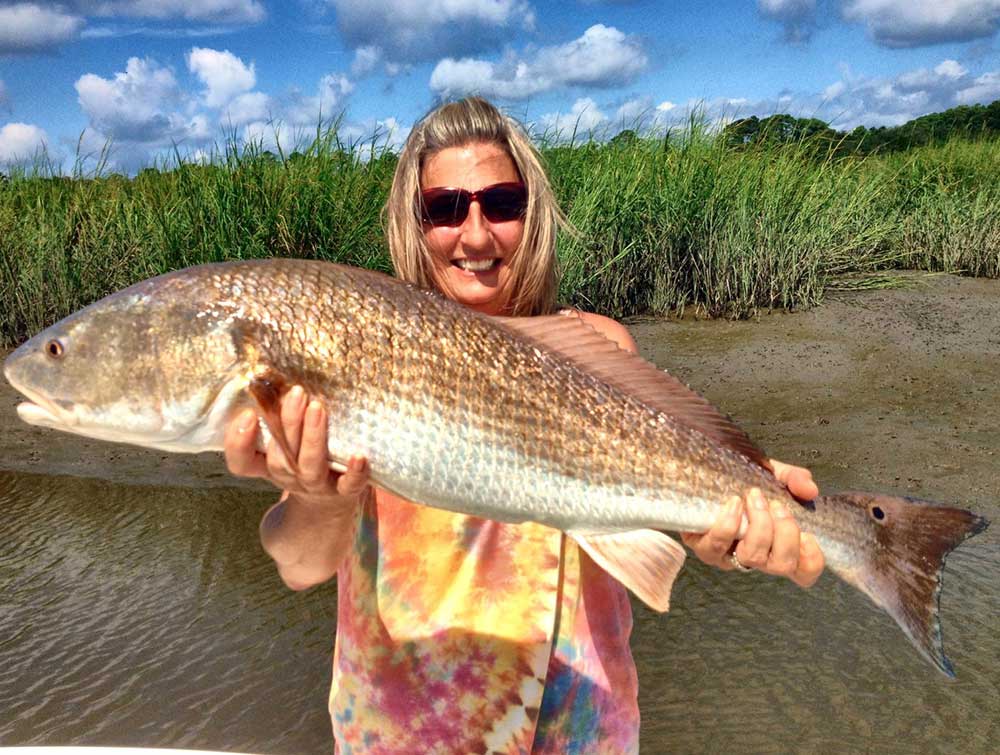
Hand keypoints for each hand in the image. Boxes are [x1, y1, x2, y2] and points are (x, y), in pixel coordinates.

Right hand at [223, 385, 369, 502]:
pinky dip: (354, 472)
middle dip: (288, 424)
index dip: (238, 443)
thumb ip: (277, 416)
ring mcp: (316, 485)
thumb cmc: (303, 457)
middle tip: (296, 393)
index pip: (242, 462)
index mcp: (268, 464)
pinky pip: (349, 485)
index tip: (248, 415)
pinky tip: (358, 456)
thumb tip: (275, 375)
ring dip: (313, 437)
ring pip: (310, 466)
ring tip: (317, 408)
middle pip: (280, 456)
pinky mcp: (345, 491)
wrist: (330, 502)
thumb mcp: (284, 440)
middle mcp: (289, 476)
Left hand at [680, 459, 824, 587]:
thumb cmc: (742, 480)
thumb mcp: (773, 474)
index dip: (811, 560)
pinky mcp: (705, 549)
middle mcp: (758, 557)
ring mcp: (731, 557)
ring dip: (760, 526)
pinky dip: (729, 525)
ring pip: (753, 558)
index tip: (807, 534)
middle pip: (782, 565)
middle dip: (786, 533)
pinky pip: (717, 547)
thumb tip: (810, 489)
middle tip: (777, 504)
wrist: (704, 473)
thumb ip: (794, 479)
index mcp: (778, 545)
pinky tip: (734, 503)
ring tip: (754, 497)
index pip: (804, 571)